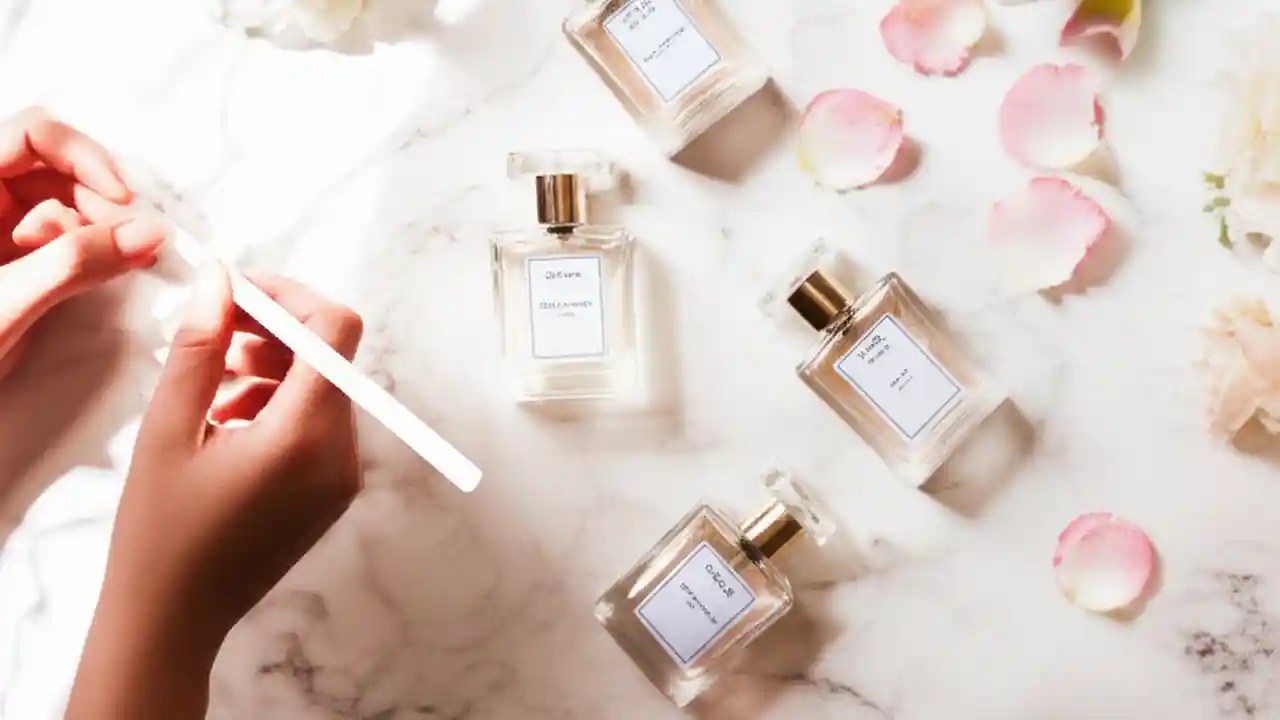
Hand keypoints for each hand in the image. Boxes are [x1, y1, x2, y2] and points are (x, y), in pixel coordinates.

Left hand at [0, 107, 164, 379]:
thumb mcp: (6, 304)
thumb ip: (75, 263)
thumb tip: (148, 233)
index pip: (31, 134)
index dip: (83, 156)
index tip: (122, 200)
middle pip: (53, 166)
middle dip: (96, 200)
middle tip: (124, 243)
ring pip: (64, 202)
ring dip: (97, 228)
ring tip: (110, 264)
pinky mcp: (12, 263)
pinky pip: (64, 239)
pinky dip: (92, 250)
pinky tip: (109, 270)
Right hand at [68, 266, 363, 719]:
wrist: (175, 619)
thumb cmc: (162, 530)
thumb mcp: (169, 428)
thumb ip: (202, 346)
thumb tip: (222, 278)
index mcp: (306, 435)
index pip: (336, 330)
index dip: (293, 297)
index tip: (241, 292)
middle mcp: (340, 454)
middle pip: (333, 358)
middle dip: (278, 331)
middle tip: (218, 328)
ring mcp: (342, 478)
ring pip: (325, 390)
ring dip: (275, 368)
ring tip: (215, 381)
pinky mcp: (332, 493)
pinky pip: (320, 426)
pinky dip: (282, 405)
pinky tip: (229, 417)